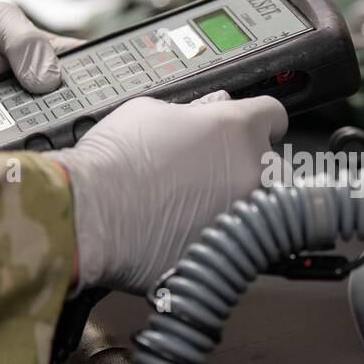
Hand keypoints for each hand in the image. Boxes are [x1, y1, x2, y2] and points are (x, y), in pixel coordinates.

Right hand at [47, 91, 288, 293]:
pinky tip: (191, 233)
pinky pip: (237, 243)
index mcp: (236, 129)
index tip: (255, 130)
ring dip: (240, 205)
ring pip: (261, 208)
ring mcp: (245, 215)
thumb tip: (203, 113)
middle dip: (251, 167)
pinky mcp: (230, 252)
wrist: (89, 215)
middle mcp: (251, 171)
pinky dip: (221, 239)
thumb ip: (191, 112)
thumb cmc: (111, 163)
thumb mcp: (149, 111)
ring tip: (198, 208)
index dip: (261, 122)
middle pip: (274, 166)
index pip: (274, 115)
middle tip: (216, 174)